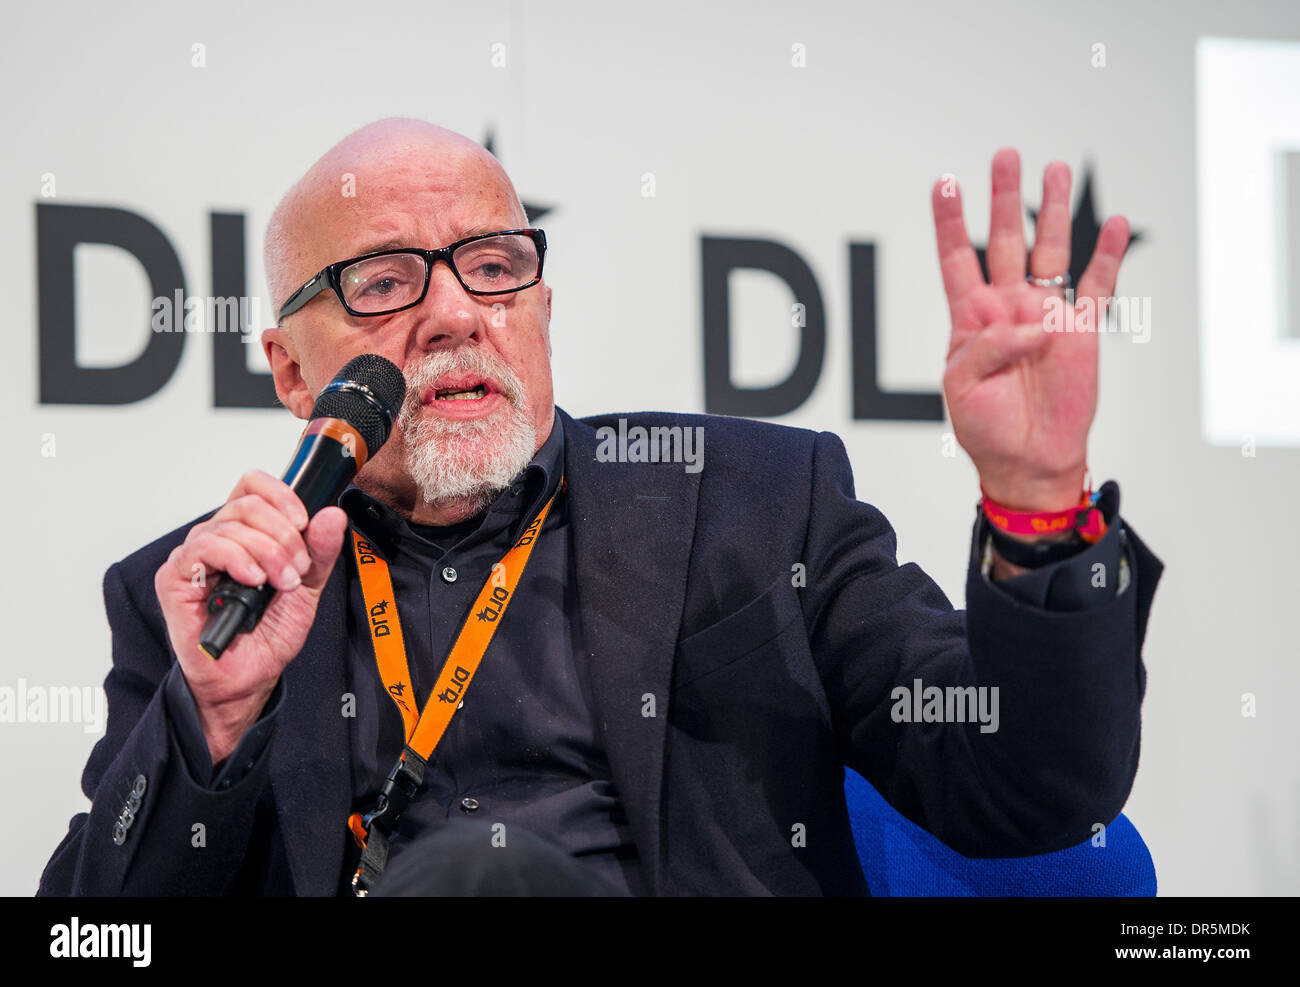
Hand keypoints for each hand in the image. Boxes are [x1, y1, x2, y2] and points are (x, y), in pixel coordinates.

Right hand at [155, 470, 348, 765]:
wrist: (248, 676)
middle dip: (283, 534)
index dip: (282, 495)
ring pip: (230, 524)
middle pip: (248, 503)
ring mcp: (195, 555)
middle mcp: (219, 537)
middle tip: (296, 568)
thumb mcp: (307, 587)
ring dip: (266, 551)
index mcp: (247, 533)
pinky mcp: (176, 576)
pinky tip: (252, 579)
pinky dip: (236, 558)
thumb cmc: (268, 633)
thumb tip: (333, 515)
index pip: (254, 486)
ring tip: (279, 583)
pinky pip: (204, 547)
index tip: (304, 522)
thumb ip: (320, 551)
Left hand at [931, 148, 1129, 511]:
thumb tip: (1032, 324)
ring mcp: (1046, 315)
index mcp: (971, 319)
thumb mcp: (962, 386)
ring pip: (1050, 251)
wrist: (1027, 461)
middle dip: (1005, 198)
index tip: (943, 184)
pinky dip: (1107, 255)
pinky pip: (1096, 286)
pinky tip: (1114, 223)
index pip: (957, 259)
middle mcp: (1009, 308)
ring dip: (1053, 211)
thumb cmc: (987, 428)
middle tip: (1006, 156)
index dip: (950, 223)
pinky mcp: (1081, 332)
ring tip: (1055, 170)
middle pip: (1006, 240)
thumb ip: (986, 347)